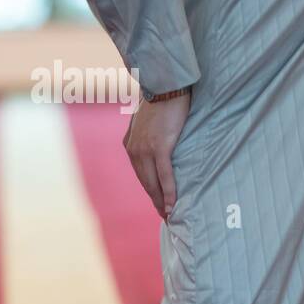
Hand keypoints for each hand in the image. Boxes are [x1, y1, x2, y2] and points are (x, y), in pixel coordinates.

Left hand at [122, 90, 189, 218]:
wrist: (165, 87)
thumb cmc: (161, 102)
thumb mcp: (146, 121)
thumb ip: (146, 134)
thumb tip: (152, 140)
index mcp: (130, 145)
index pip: (141, 174)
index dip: (150, 191)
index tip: (158, 204)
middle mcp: (134, 150)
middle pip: (145, 183)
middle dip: (155, 201)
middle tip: (166, 216)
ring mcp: (146, 150)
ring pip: (153, 183)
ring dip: (162, 201)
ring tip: (170, 215)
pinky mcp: (160, 147)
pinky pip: (165, 175)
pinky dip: (169, 191)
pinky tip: (173, 204)